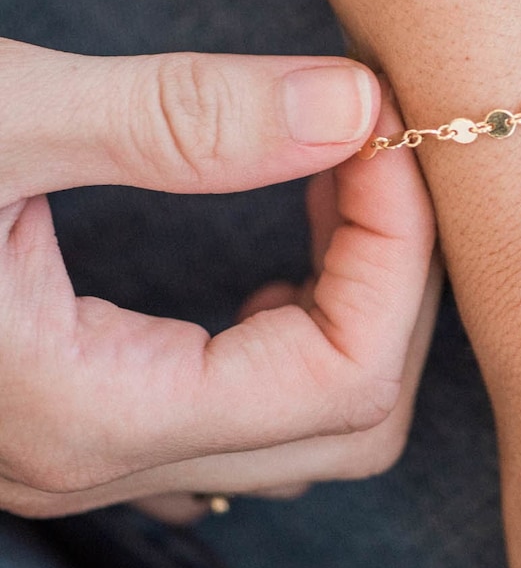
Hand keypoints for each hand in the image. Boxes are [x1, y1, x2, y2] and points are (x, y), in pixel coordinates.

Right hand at [0, 38, 436, 518]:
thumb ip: (180, 119)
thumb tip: (353, 105)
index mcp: (90, 410)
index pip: (345, 376)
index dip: (396, 248)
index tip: (381, 126)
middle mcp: (97, 462)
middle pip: (351, 423)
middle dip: (394, 279)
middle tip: (368, 148)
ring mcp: (84, 454)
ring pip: (307, 434)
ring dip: (354, 307)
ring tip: (330, 185)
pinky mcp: (77, 416)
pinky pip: (246, 418)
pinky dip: (298, 331)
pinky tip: (274, 249)